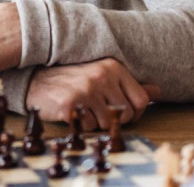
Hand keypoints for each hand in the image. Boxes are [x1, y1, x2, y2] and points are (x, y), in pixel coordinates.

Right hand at [25, 59, 159, 130]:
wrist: (36, 81)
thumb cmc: (73, 80)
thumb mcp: (102, 75)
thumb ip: (129, 85)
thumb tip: (157, 91)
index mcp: (113, 67)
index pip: (140, 101)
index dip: (133, 113)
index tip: (119, 112)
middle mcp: (101, 76)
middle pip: (125, 115)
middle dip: (113, 120)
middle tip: (97, 110)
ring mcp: (86, 89)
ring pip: (107, 123)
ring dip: (96, 122)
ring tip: (84, 109)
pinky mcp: (71, 104)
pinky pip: (89, 126)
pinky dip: (82, 125)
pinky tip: (73, 112)